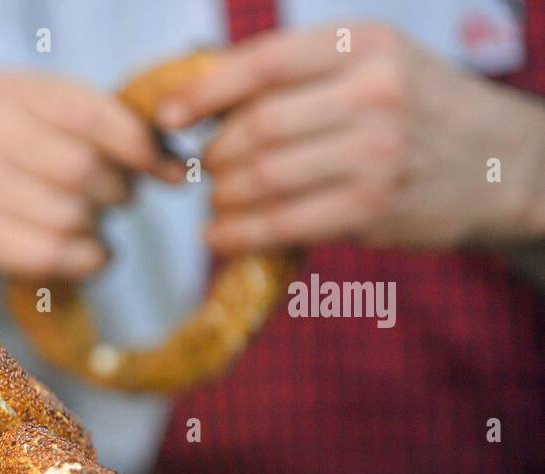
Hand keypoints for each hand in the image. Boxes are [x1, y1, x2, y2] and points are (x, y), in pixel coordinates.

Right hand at [0, 71, 182, 285]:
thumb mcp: (32, 134)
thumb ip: (94, 133)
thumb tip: (176, 160)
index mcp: (7, 91)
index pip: (93, 113)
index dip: (142, 146)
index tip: (172, 172)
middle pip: (86, 169)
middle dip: (117, 194)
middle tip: (114, 205)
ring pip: (72, 214)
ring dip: (98, 233)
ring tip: (90, 233)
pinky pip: (52, 252)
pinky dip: (84, 261)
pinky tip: (86, 258)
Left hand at [156, 23, 544, 254]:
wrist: (501, 165)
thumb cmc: (415, 112)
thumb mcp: (372, 64)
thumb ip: (299, 71)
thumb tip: (194, 82)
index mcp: (365, 44)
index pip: (265, 62)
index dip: (204, 91)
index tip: (166, 116)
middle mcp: (373, 92)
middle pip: (256, 127)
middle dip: (214, 154)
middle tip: (202, 168)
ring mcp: (376, 152)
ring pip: (262, 177)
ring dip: (222, 196)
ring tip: (217, 201)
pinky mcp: (373, 207)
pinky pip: (281, 223)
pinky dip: (238, 233)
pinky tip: (220, 235)